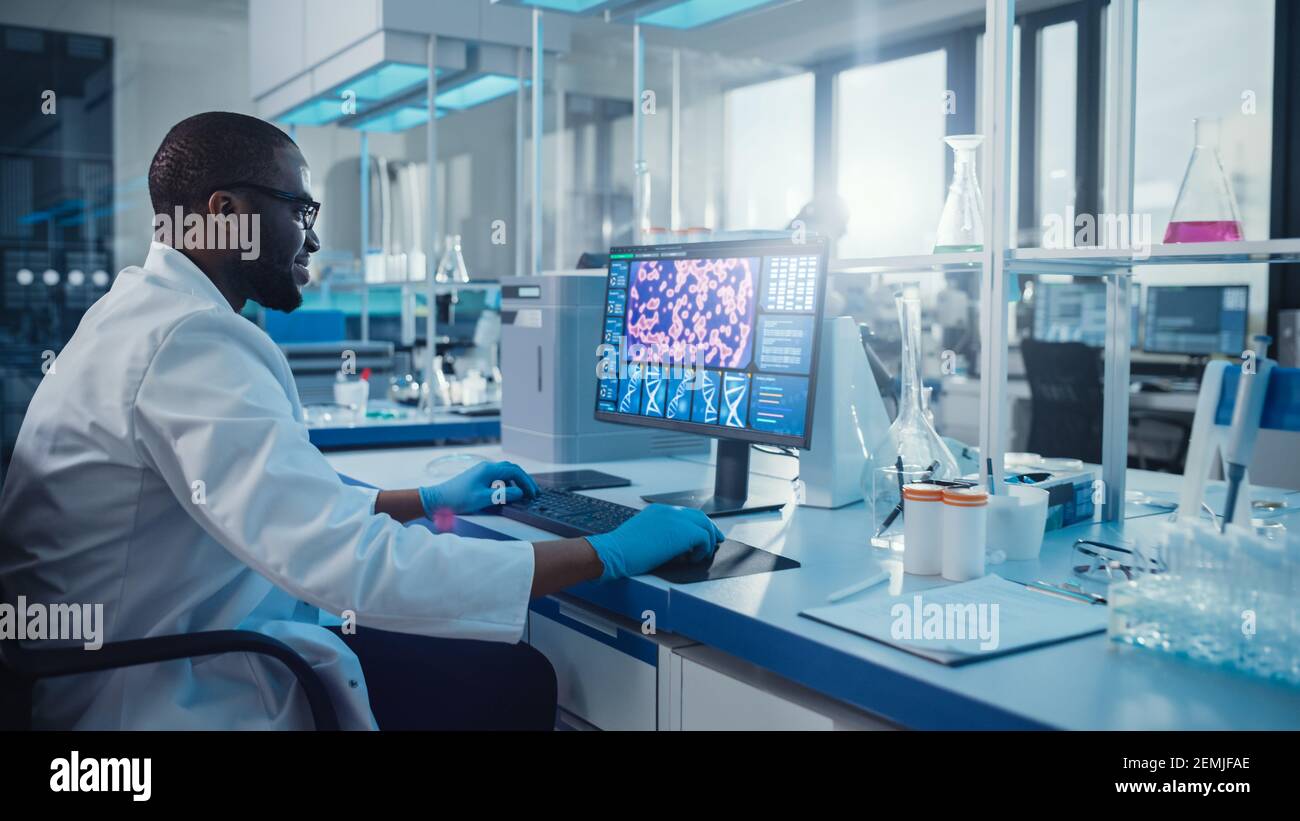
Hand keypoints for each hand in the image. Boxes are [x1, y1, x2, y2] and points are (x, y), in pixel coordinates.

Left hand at [418, 461, 539, 514]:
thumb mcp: (483, 498)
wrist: (436, 499)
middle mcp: (486, 468)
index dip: (527, 482)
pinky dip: (506, 484)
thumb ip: (503, 495)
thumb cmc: (457, 499)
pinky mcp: (477, 478)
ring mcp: (481, 472)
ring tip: (522, 494)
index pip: (515, 471)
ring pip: (504, 473)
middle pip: (511, 469)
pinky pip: (497, 478)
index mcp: (489, 469)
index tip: (533, 493)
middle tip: (532, 492)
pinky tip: (506, 494)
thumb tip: (519, 492)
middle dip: (524, 480)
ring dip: (515, 482)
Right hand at [586, 504, 723, 581]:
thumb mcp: (643, 534)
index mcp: (659, 510)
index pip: (685, 514)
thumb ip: (660, 533)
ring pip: (705, 526)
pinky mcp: (684, 532)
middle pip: (699, 516)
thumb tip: (675, 545)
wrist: (615, 552)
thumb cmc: (622, 550)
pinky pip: (704, 539)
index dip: (697, 524)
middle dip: (710, 529)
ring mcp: (678, 520)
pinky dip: (703, 549)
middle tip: (716, 541)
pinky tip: (694, 558)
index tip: (703, 534)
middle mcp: (670, 511)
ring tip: (703, 554)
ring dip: (708, 541)